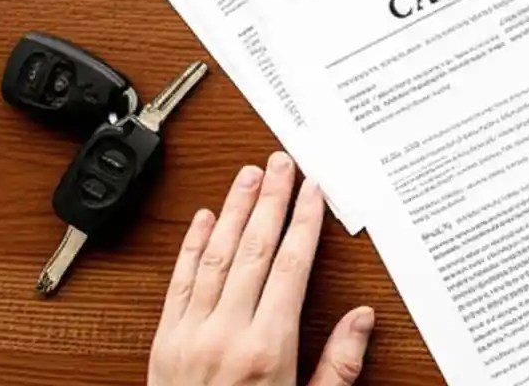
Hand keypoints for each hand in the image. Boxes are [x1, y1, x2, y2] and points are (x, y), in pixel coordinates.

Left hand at [149, 153, 373, 384]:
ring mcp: (190, 335)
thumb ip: (339, 365)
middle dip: (270, 200)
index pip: (291, 266)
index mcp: (268, 348)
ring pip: (215, 256)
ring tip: (248, 175)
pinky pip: (178, 283)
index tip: (313, 190)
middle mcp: (226, 334)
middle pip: (253, 249)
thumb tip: (364, 318)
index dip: (304, 222)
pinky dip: (190, 247)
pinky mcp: (164, 342)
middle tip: (282, 163)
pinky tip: (201, 218)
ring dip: (232, 210)